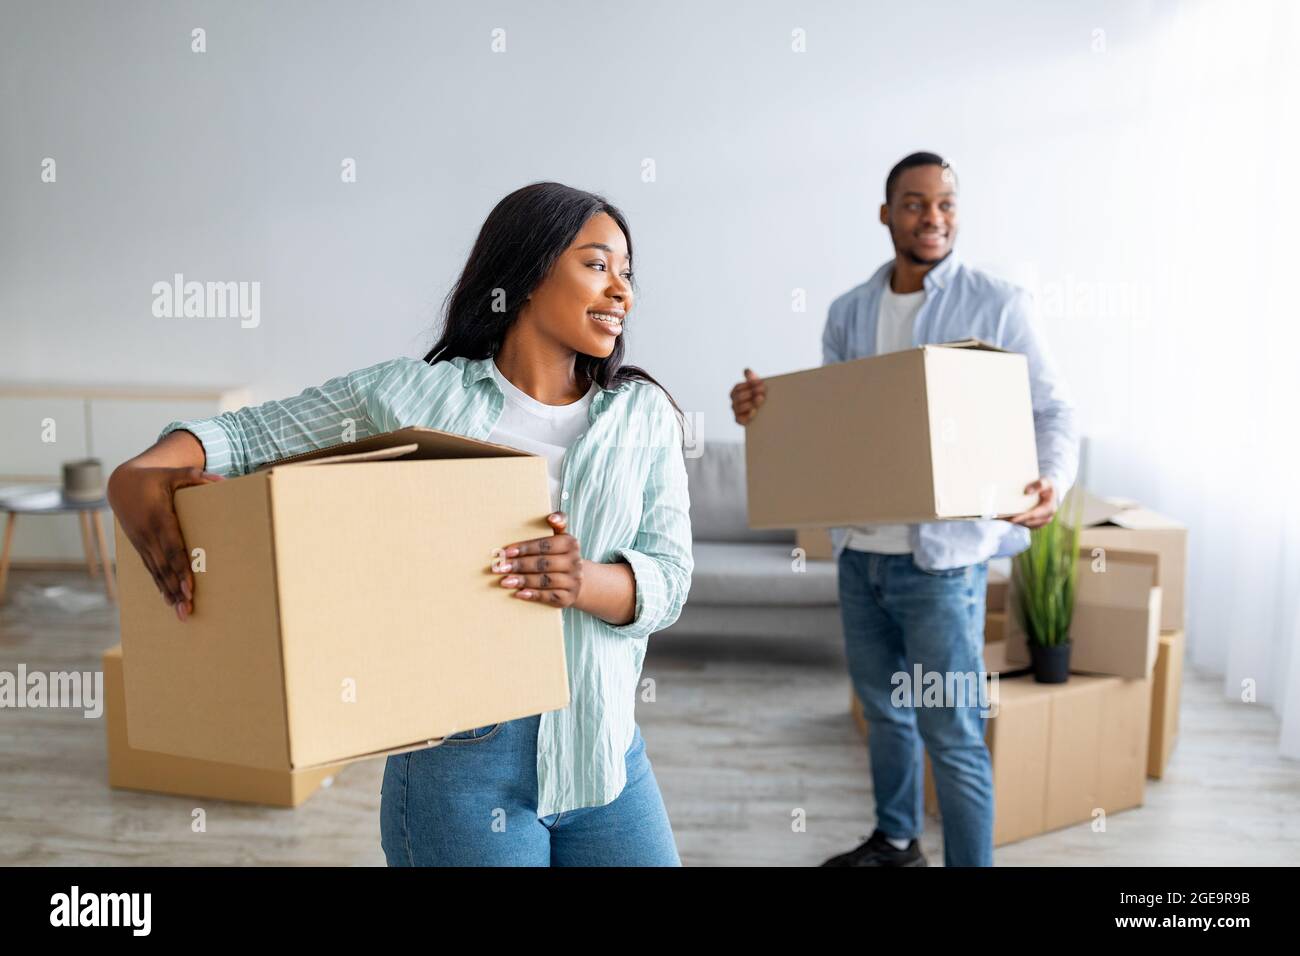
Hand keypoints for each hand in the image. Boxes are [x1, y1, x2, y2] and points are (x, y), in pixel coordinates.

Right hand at [106, 465, 225, 620]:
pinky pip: (150, 569)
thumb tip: (222, 481)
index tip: (190, 587)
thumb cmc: (152, 478)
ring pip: (157, 572)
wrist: (120, 484)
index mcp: (157, 518)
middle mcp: (148, 535)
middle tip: (188, 609)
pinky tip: (169, 600)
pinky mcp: (140, 547)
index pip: (172, 548)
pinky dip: (159, 585)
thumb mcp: (172, 473)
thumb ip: (194, 476)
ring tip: (182, 613)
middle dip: (176, 589)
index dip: (181, 568)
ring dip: (168, 593)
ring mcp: (142, 543)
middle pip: (165, 566)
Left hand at [492, 511, 584, 607]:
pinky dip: (533, 595)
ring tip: (504, 581)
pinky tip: (519, 593)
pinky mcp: (569, 598)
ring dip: (523, 581)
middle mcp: (574, 562)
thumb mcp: (560, 537)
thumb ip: (557, 523)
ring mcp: (573, 581)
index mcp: (570, 544)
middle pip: (544, 563)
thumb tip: (552, 517)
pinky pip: (550, 597)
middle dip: (520, 566)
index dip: (525, 548)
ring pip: (545, 581)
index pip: (546, 545)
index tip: (507, 552)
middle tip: (500, 567)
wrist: (575, 579)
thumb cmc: (558, 554)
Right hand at [729, 368, 765, 424]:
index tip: (760, 382)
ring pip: (739, 407)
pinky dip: (748, 415)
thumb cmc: (760, 397)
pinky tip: (755, 410)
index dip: (750, 384)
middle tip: (762, 390)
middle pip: (739, 396)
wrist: (767, 414)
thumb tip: (747, 370)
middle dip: (751, 392)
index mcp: (736, 392)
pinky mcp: (740, 421)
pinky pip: (740, 419)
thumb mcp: (757, 387)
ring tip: (761, 398)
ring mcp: (736, 412)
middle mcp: (734, 402)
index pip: (738, 387)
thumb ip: (752, 378)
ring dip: (750, 402)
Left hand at [1007, 478, 1056, 528]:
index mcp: (1050, 508)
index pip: (1035, 515)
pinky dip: (1016, 522)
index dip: (1023, 517)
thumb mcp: (1045, 481)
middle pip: (1029, 522)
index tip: (1012, 519)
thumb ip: (1039, 484)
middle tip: (1002, 519)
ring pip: (1026, 525)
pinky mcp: (1036, 523)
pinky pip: (1025, 525)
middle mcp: (1047, 517)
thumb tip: (1027, 491)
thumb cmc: (1046, 486)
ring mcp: (1042, 521)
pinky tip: (1005, 518)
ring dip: (1014, 522)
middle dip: (1016, 521)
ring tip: (1001, 518)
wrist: (1050, 491)